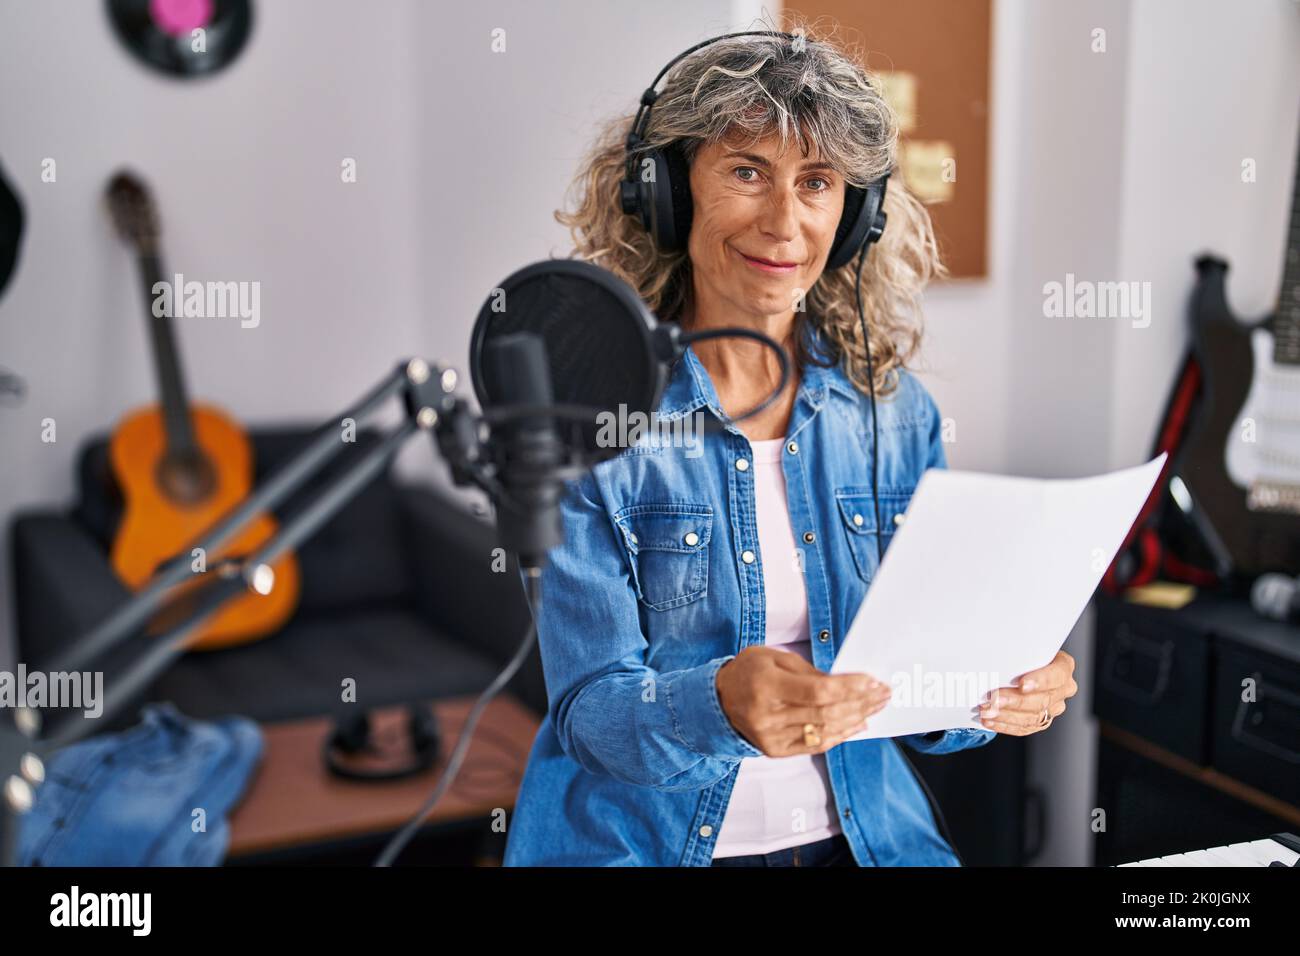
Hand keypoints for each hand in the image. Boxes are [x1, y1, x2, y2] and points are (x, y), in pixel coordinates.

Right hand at [716, 646, 890, 756]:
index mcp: (766, 685)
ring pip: (824, 732)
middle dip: (861, 703)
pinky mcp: (775, 750)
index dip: (849, 688)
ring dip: (856, 719)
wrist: (718, 700)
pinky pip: (815, 745)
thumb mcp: (773, 657)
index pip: (818, 691)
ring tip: (876, 707)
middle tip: (883, 694)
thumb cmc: (749, 672)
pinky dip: (841, 735)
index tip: (871, 681)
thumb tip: (845, 683)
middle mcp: (768, 714)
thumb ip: (808, 671)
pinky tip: (858, 724)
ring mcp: (771, 736)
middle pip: (826, 713)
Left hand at [978, 650, 1076, 735]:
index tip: (1022, 684)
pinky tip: (989, 721)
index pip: (1057, 675)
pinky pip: (1024, 727)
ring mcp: (1053, 707)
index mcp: (1063, 666)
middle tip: (993, 699)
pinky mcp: (1042, 721)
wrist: (1024, 665)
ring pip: (1032, 717)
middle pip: (1042, 699)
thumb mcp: (1024, 647)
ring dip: (1005, 715)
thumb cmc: (1023, 653)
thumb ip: (1018, 652)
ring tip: (986, 710)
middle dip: (1015, 701)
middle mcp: (1063, 689)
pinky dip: (1004, 725)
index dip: (1040, 680)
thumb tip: (995, 655)